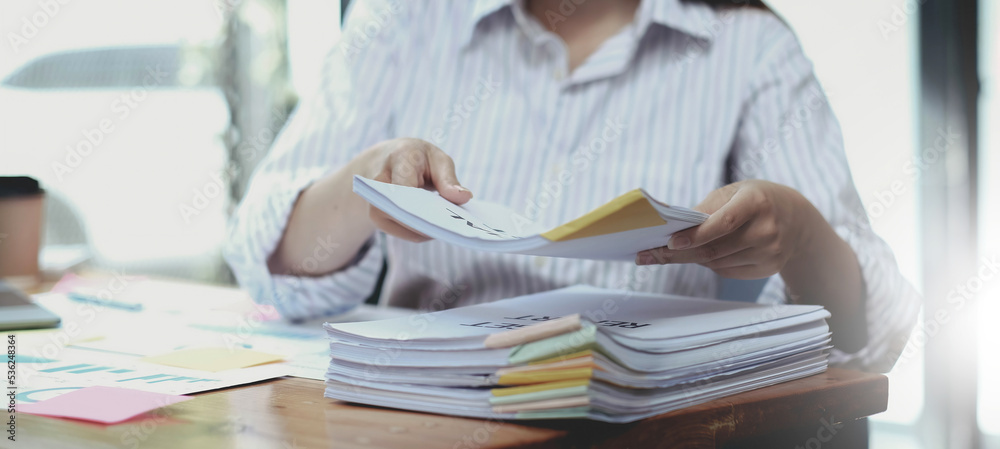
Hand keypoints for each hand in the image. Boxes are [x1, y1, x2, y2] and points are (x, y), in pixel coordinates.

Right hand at [359, 138, 472, 241]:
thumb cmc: (414, 158)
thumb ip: (448, 178)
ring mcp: (376, 206)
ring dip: (432, 228)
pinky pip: (409, 234)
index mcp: (397, 161)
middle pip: (409, 214)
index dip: (428, 205)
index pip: (409, 188)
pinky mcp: (379, 221)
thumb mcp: (436, 159)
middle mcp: (379, 186)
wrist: (382, 161)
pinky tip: (436, 223)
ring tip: (448, 220)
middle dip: (434, 221)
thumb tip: (464, 197)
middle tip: (459, 224)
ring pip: (410, 229)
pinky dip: (425, 230)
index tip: (450, 215)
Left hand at [635, 180, 822, 279]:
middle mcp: (766, 230)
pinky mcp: (768, 268)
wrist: (797, 219)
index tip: (669, 242)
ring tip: (674, 250)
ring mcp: (769, 252)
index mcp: (756, 203)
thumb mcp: (734, 192)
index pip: (722, 223)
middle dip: (678, 254)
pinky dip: (710, 263)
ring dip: (692, 258)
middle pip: (714, 249)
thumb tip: (672, 226)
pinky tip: (703, 254)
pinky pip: (727, 271)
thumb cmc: (756, 200)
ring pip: (717, 262)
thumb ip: (705, 208)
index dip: (695, 235)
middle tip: (649, 255)